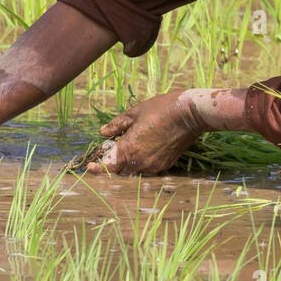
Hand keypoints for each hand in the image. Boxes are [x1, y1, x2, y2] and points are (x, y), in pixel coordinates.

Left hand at [87, 89, 210, 175]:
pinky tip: (146, 147)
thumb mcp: (135, 113)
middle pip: (120, 170)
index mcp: (129, 149)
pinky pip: (148, 168)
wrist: (190, 114)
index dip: (97, 168)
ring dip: (128, 162)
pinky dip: (142, 161)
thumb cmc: (161, 109)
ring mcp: (154, 166)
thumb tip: (102, 132)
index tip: (90, 166)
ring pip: (134, 171)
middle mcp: (140, 162)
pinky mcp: (166, 165)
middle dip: (113, 163)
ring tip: (130, 146)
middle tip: (111, 149)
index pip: (107, 166)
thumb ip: (116, 125)